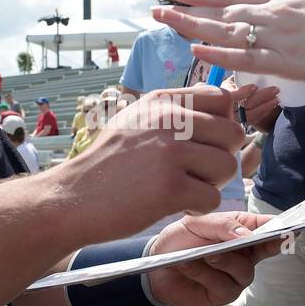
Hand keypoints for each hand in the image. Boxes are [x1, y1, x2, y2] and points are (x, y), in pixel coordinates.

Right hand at [58, 85, 248, 242]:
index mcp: (162, 101)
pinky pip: (212, 198)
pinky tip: (174, 205)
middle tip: (195, 173)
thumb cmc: (107, 164)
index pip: (222, 100)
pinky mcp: (170, 187)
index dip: (222, 125)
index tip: (205, 144)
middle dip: (221, 158)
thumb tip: (222, 97)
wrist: (71, 197)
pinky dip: (197, 208)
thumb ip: (176, 109)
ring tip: (183, 188)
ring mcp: (169, 153)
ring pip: (227, 166)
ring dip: (211, 184)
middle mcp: (169, 120)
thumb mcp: (136, 120)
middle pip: (233, 135)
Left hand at [148, 211, 282, 305]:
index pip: (269, 227)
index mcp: (242, 230)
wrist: (155, 264)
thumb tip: (247, 236)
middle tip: (245, 240)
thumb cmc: (180, 239)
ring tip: (203, 255)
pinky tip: (187, 265)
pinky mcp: (223, 293)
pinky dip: (203, 274)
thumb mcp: (197, 223)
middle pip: (264, 250)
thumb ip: (223, 225)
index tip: (293, 229)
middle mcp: (245, 253)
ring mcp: (236, 275)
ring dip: (222, 261)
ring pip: (243, 270)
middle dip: (257, 245)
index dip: (283, 229)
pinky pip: (222, 285)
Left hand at [152, 0, 304, 84]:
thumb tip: (278, 21)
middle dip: (187, 10)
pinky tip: (195, 50)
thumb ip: (292, 14)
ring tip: (165, 21)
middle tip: (157, 8)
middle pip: (221, 12)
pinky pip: (244, 57)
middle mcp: (273, 13)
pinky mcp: (286, 61)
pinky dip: (218, 54)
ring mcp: (277, 36)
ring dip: (192, 26)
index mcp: (281, 0)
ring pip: (225, 30)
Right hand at [224, 77, 280, 128]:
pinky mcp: (242, 123)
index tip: (255, 86)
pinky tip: (272, 105)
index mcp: (223, 94)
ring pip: (251, 114)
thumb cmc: (231, 88)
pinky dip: (264, 113)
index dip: (244, 92)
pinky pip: (254, 120)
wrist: (228, 103)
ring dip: (266, 106)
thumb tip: (248, 68)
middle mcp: (227, 108)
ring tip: (276, 98)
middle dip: (262, 97)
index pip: (232, 95)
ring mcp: (235, 117)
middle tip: (275, 90)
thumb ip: (238, 77)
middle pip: (245, 105)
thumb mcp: (231, 81)